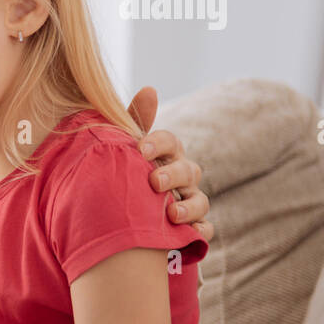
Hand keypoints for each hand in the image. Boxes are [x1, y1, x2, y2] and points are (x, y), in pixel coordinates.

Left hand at [128, 86, 214, 242]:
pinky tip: (190, 234)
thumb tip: (149, 89)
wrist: (118, 215)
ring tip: (171, 213)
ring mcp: (189, 202)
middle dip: (173, 175)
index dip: (159, 143)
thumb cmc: (125, 174)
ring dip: (189, 206)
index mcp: (164, 155)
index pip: (170, 142)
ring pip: (200, 201)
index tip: (141, 149)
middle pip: (187, 170)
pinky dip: (200, 231)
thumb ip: (134, 121)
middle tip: (153, 183)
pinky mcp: (192, 228)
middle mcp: (181, 177)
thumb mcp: (124, 149)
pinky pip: (205, 230)